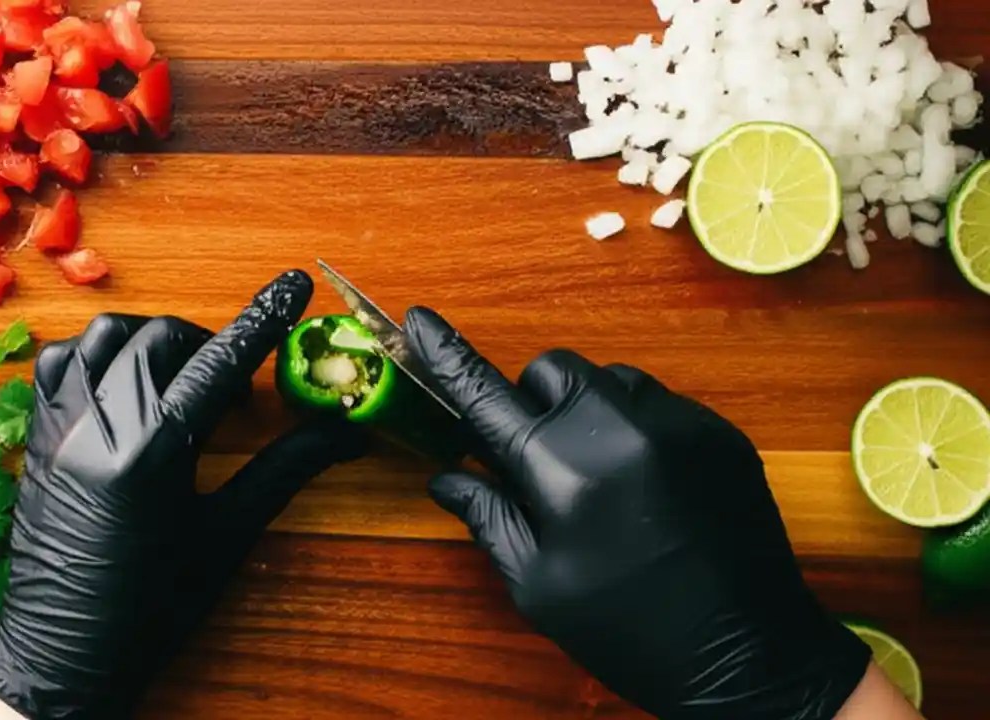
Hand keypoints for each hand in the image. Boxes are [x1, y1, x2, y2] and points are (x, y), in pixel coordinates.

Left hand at [0, 271, 364, 718]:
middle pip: (163, 339)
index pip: (218, 363)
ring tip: (183, 376)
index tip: (293, 286)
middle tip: (238, 386)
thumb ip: (285, 470)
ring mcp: (58, 425)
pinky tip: (125, 380)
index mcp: (151, 452)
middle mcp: (97, 424)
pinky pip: (60, 360)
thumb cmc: (154, 604)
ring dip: (154, 339)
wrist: (64, 651)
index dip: (263, 320)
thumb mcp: (227, 535)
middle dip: (210, 344)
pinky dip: (99, 352)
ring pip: (107, 336)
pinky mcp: (34, 434)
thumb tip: (347, 434)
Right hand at [406, 307, 870, 719]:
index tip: (420, 320)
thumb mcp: (539, 586)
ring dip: (585, 410)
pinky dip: (634, 427)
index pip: (485, 394)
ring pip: (607, 378)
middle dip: (530, 401)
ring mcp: (677, 422)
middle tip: (537, 459)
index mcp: (562, 470)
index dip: (446, 356)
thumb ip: (489, 518)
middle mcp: (618, 427)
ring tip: (599, 476)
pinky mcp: (720, 430)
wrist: (749, 658)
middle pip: (551, 369)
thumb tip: (446, 477)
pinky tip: (646, 485)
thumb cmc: (629, 631)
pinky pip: (657, 401)